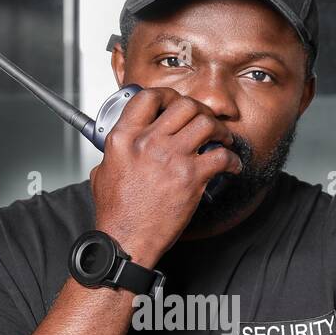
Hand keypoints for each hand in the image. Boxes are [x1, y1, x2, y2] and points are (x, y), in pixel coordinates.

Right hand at [88, 87, 241, 264]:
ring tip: (222, 139)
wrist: (126, 240)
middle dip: (200, 110)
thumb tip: (121, 146)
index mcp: (124, 138)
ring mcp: (171, 158)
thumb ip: (113, 153)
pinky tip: (231, 165)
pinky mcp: (191, 177)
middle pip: (184, 105)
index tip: (176, 102)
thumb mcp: (103, 173)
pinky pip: (222, 156)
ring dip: (219, 129)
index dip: (168, 94)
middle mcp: (148, 142)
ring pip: (206, 123)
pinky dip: (232, 159)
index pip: (148, 97)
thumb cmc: (117, 214)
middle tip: (205, 120)